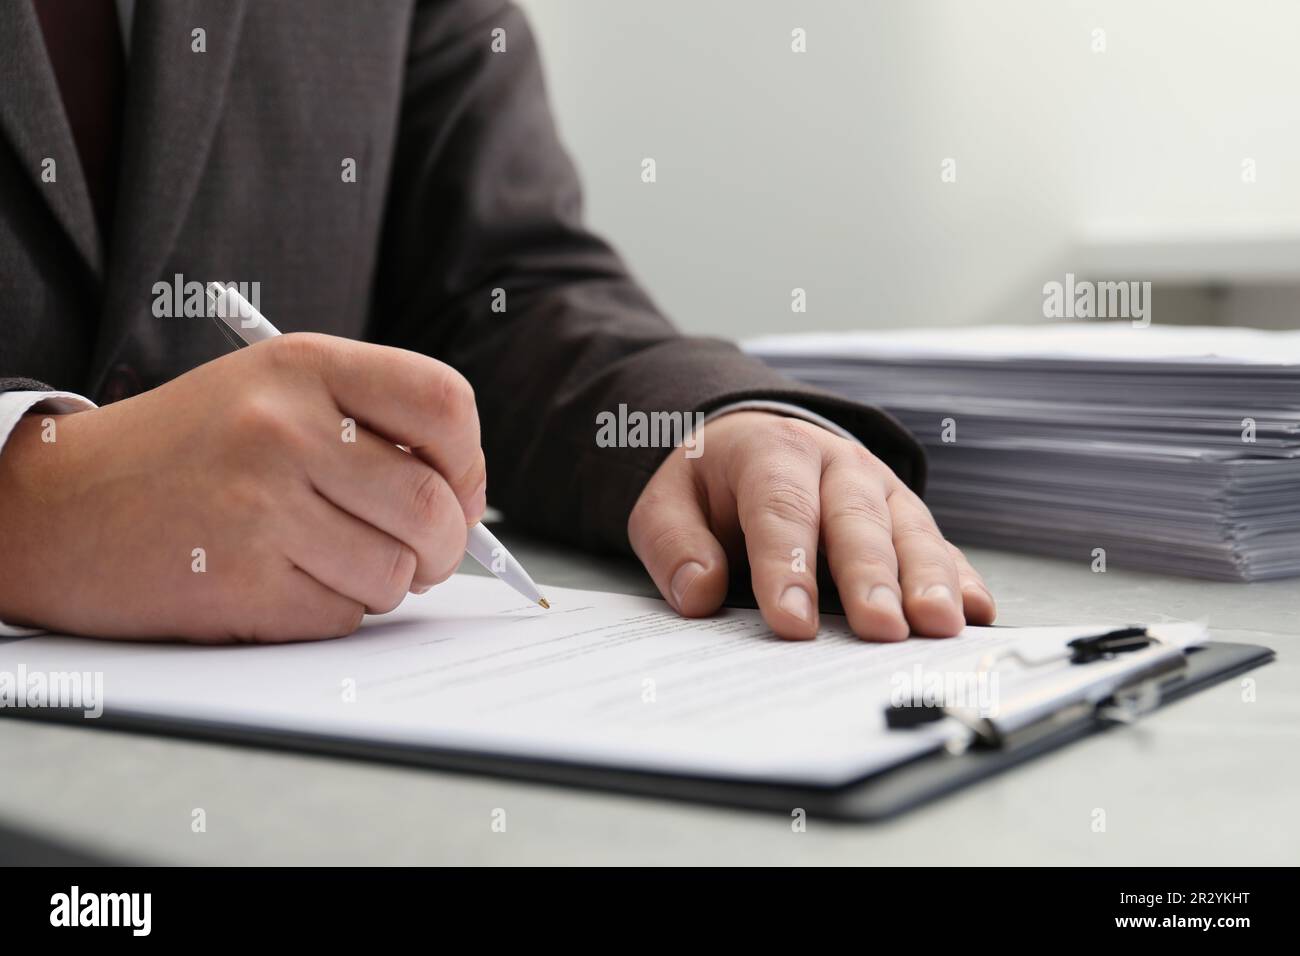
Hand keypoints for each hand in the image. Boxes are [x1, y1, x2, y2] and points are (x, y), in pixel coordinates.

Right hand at [0, 334, 485, 641]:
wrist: (57, 504)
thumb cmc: (188, 449)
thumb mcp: (273, 390)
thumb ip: (371, 422)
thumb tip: (468, 499)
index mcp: (304, 366)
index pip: (444, 404)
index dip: (468, 460)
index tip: (457, 487)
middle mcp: (284, 429)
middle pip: (432, 504)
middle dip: (444, 544)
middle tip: (423, 550)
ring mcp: (261, 507)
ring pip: (397, 572)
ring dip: (385, 581)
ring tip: (335, 559)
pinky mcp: (240, 583)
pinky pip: (344, 616)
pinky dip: (333, 611)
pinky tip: (286, 581)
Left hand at [628, 411, 995, 639]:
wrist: (752, 439)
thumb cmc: (710, 481)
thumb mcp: (667, 501)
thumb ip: (675, 545)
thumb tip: (699, 593)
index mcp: (773, 451)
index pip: (781, 510)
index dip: (787, 566)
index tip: (792, 622)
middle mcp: (837, 465)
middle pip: (856, 520)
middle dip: (871, 575)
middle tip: (881, 628)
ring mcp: (880, 490)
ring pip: (909, 531)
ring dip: (928, 579)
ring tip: (940, 625)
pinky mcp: (906, 518)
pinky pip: (939, 547)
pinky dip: (961, 578)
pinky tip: (976, 611)